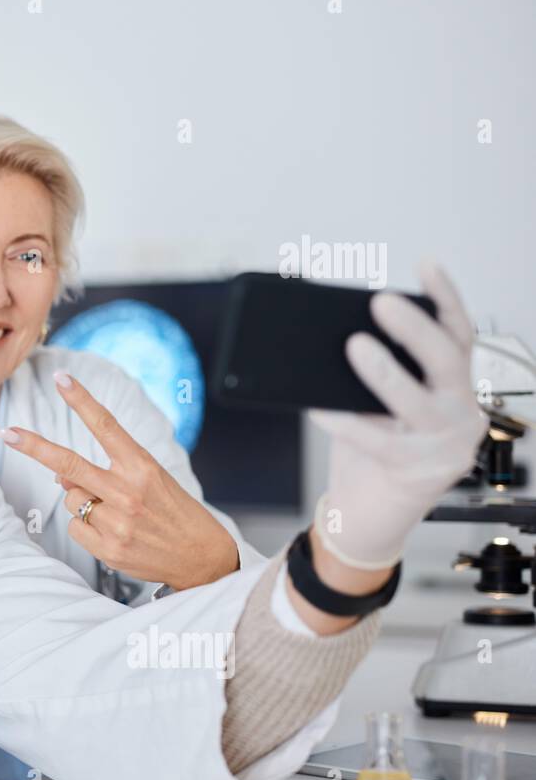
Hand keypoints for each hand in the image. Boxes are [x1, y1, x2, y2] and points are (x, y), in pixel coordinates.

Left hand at [1, 374, 240, 589]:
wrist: (202, 558)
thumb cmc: (174, 512)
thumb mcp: (150, 480)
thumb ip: (108, 471)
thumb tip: (59, 473)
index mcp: (142, 466)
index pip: (106, 425)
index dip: (81, 400)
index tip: (61, 379)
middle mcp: (127, 491)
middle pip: (67, 463)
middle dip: (33, 447)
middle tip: (8, 433)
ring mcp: (116, 521)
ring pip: (70, 497)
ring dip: (80, 498)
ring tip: (115, 511)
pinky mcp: (107, 548)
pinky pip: (75, 526)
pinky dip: (85, 526)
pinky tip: (112, 531)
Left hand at [310, 262, 487, 568]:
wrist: (372, 516)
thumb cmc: (374, 452)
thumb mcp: (378, 406)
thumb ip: (371, 375)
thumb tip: (336, 335)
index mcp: (455, 387)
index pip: (458, 334)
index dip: (444, 297)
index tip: (424, 263)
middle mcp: (462, 413)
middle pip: (447, 360)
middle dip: (414, 328)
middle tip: (380, 302)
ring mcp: (446, 447)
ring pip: (416, 402)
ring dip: (384, 372)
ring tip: (354, 345)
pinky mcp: (419, 476)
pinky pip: (376, 441)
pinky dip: (345, 422)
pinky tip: (318, 408)